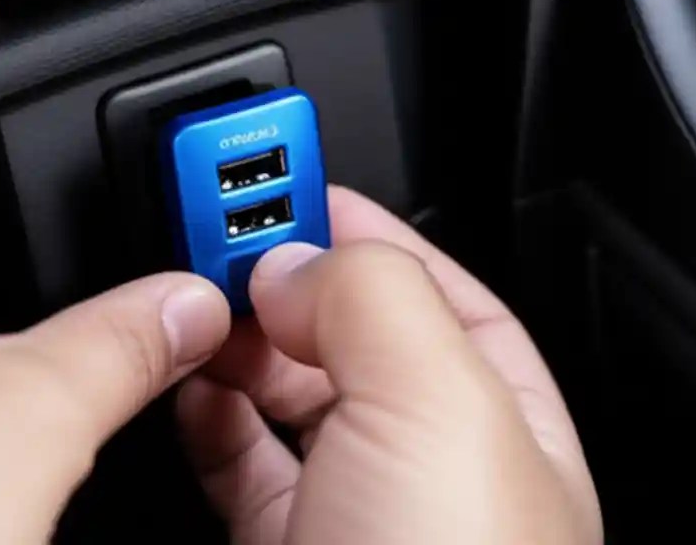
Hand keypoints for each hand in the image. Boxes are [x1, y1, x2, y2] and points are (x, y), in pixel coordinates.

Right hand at [177, 186, 601, 543]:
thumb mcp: (442, 409)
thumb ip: (375, 302)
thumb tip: (294, 263)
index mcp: (505, 427)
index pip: (437, 292)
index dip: (365, 231)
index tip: (291, 183)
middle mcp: (430, 472)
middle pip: (352, 338)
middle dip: (287, 278)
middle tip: (222, 237)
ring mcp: (354, 514)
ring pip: (287, 398)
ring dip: (236, 342)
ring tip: (195, 306)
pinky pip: (238, 460)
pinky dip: (206, 416)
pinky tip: (190, 389)